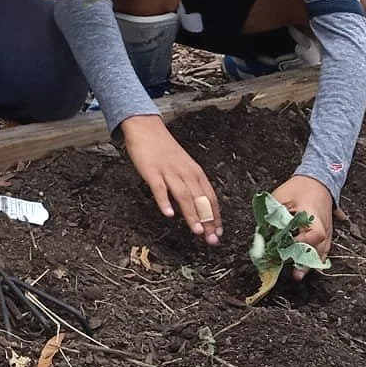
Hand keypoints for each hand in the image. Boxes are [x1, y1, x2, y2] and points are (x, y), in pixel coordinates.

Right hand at [119, 115, 221, 244]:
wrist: (146, 128)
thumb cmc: (164, 149)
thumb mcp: (184, 166)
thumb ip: (191, 185)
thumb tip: (199, 207)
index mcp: (196, 172)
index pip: (211, 198)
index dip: (216, 216)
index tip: (219, 232)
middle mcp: (186, 173)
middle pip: (200, 199)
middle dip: (208, 221)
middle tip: (212, 239)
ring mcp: (169, 172)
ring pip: (184, 196)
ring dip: (192, 214)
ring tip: (197, 230)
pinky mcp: (152, 171)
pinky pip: (159, 188)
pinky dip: (164, 201)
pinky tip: (168, 213)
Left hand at [272, 174, 333, 277]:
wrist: (317, 181)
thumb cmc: (298, 188)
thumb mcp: (280, 198)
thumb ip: (273, 215)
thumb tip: (263, 234)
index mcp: (314, 216)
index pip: (314, 235)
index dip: (302, 244)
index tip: (288, 249)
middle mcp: (324, 226)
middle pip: (320, 249)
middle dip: (307, 262)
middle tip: (296, 275)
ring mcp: (327, 231)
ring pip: (322, 252)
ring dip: (310, 263)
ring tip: (299, 275)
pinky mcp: (325, 234)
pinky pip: (322, 249)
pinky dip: (314, 257)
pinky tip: (306, 267)